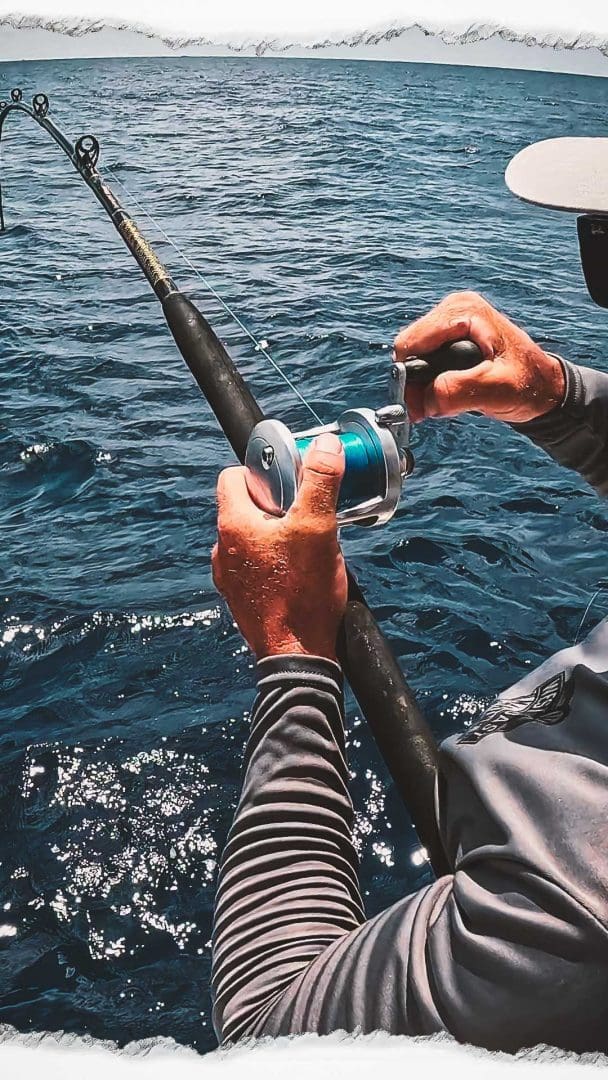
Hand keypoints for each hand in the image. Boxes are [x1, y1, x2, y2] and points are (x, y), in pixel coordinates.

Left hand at [212, 432, 347, 660]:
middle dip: (275, 503)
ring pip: (250, 538)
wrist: (296, 656)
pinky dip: (273, 562)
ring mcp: (229, 577)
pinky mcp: (241, 599)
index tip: (290, 479)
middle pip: (245, 507)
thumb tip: (326, 447)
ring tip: (307, 543)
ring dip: (275, 534)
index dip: (261, 471)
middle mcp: (222, 549)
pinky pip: (253, 566)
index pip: (232, 476)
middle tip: (306, 511)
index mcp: (233, 525)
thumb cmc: (303, 594)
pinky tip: (299, 572)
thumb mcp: (318, 529)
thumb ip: (321, 482)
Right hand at [393, 291, 565, 423]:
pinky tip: (445, 392)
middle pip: (409, 348)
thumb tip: (422, 401)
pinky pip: (425, 359)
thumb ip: (456, 391)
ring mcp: (452, 321)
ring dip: (421, 384)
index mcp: (465, 312)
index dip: (409, 377)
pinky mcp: (451, 335)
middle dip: (415, 382)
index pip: (411, 343)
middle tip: (428, 409)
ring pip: (414, 356)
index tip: (416, 406)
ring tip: (442, 402)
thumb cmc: (528, 384)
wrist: (544, 388)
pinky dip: (429, 380)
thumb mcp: (495, 390)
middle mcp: (455, 309)